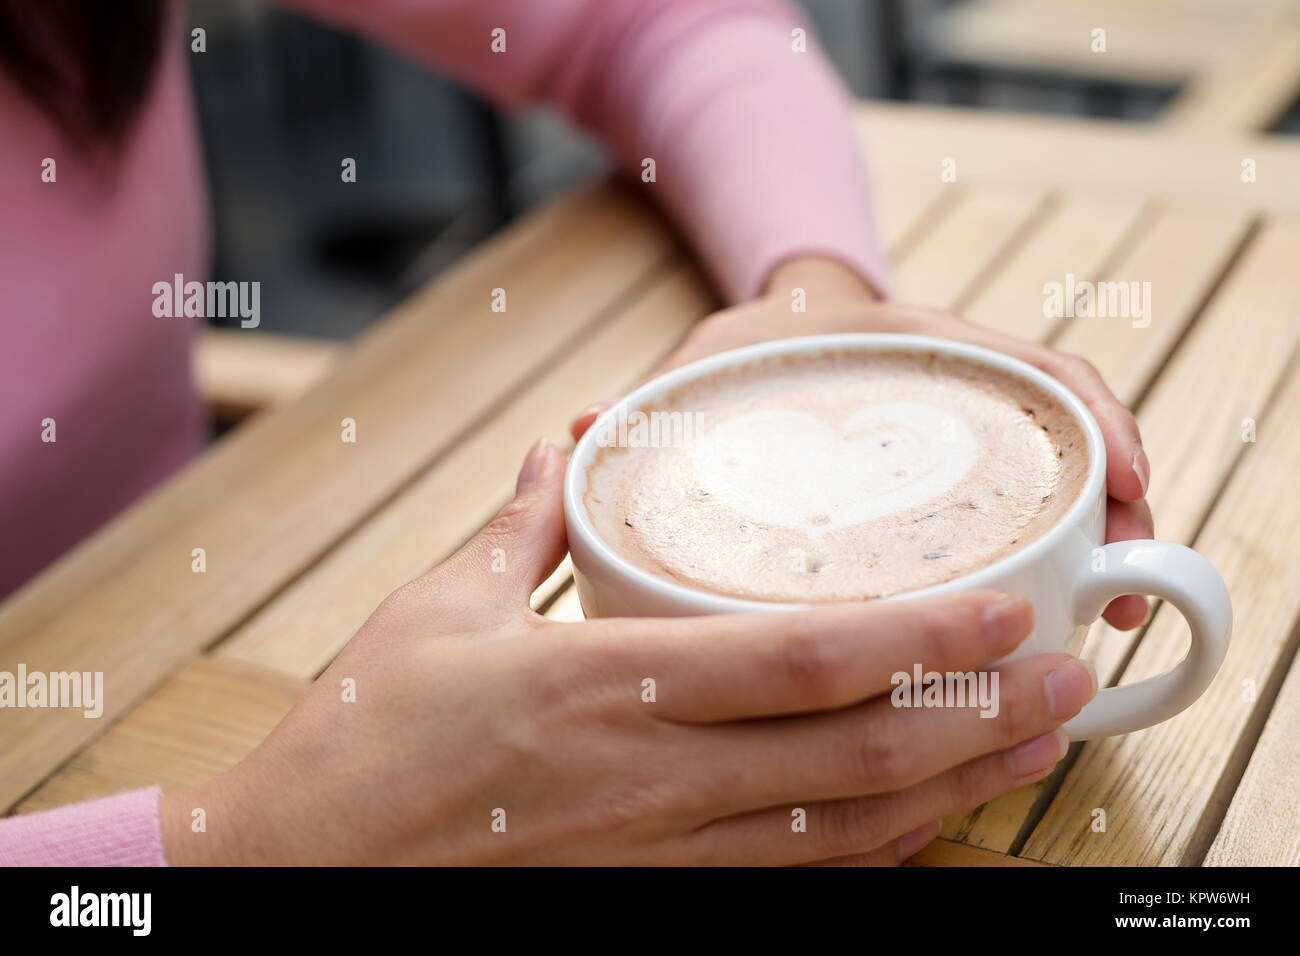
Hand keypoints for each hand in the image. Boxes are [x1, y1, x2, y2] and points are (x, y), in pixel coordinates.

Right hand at [161, 440, 1093, 865]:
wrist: (301, 876)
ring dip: (952, 791)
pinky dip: (874, 853)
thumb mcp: (435, 610)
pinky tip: (926, 823)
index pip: (796, 662)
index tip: (998, 606)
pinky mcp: (651, 895)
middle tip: (1065, 677)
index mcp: (599, 684)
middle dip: (975, 719)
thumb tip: (563, 445)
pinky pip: (790, 881)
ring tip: (1033, 748)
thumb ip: (520, 524)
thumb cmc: (363, 741)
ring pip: (841, 834)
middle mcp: (649, 778)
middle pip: (852, 758)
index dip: (914, 639)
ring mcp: (658, 853)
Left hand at [569, 256, 1152, 630]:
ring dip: (1101, 531)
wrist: (775, 327)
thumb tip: (573, 434)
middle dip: (1111, 498)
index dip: (1085, 418)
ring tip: (1115, 612)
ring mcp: (965, 425)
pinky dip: (1062, 541)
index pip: (1024, 360)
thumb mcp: (701, 367)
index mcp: (902, 343)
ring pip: (1060, 467)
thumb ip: (650, 404)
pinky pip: (1032, 496)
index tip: (1123, 480)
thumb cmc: (745, 352)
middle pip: (1064, 426)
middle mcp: (951, 379)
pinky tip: (1064, 609)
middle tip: (1122, 589)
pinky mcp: (962, 469)